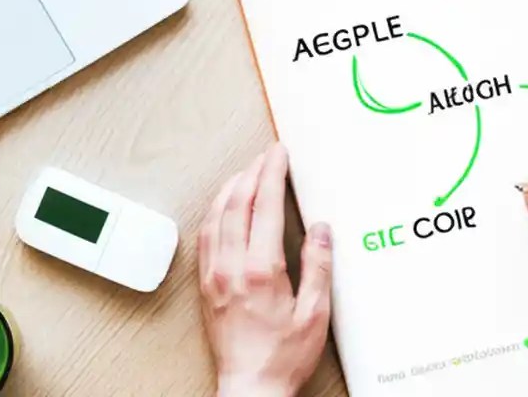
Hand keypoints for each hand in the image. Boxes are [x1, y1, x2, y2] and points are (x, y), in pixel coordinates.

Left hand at [198, 144, 332, 396]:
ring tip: (245, 173)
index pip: (265, 207)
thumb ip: (318, 267)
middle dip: (252, 173)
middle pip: (237, 205)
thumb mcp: (315, 314)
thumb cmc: (283, 357)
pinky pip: (205, 238)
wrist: (250, 387)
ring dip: (230, 189)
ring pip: (216, 217)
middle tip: (266, 156)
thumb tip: (321, 229)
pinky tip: (223, 209)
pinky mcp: (205, 286)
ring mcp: (214, 275)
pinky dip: (215, 213)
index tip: (278, 155)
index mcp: (260, 271)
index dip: (272, 174)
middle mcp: (231, 268)